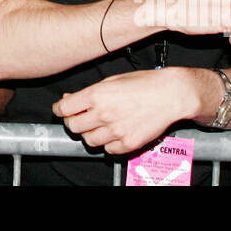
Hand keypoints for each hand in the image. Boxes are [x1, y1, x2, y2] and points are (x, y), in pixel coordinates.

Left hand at [53, 68, 201, 153]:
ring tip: (100, 125)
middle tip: (79, 118)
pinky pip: (108, 150)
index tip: (62, 110)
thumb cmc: (144, 83)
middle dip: (73, 121)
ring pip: (89, 140)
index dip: (60, 109)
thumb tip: (70, 99)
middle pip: (73, 126)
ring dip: (90, 134)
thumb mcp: (111, 80)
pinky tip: (114, 133)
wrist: (170, 94)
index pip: (64, 108)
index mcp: (97, 95)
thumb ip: (89, 92)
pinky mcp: (128, 143)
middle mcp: (104, 114)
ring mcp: (116, 131)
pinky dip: (108, 144)